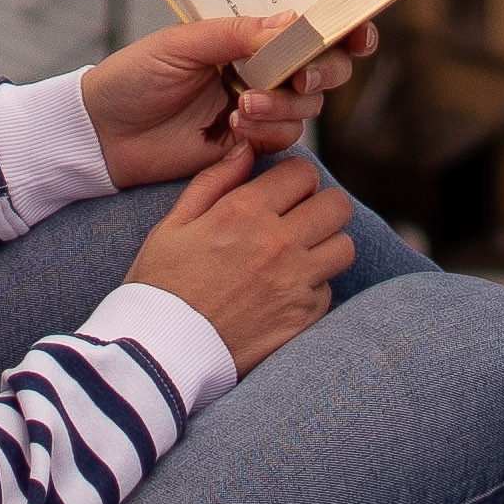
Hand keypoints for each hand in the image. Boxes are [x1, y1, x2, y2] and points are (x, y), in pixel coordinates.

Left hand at [82, 15, 378, 187]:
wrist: (103, 135)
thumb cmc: (134, 76)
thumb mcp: (179, 45)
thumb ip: (236, 35)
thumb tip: (293, 22)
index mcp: (247, 33)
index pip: (307, 25)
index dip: (343, 28)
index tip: (357, 35)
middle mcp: (262, 67)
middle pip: (324, 66)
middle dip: (322, 70)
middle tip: (300, 76)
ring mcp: (259, 106)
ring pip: (308, 106)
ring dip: (285, 106)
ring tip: (242, 106)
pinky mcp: (250, 144)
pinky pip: (285, 139)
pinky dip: (269, 132)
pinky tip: (235, 128)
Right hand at [125, 144, 356, 376]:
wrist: (160, 354)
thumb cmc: (159, 284)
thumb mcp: (173, 224)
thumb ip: (215, 181)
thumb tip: (246, 149)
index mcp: (244, 212)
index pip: (303, 172)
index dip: (294, 179)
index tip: (282, 193)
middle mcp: (278, 243)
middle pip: (336, 206)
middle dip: (320, 206)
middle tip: (297, 221)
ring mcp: (295, 284)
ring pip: (343, 247)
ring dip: (325, 247)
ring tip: (298, 256)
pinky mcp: (302, 320)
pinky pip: (328, 291)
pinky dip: (312, 290)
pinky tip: (284, 295)